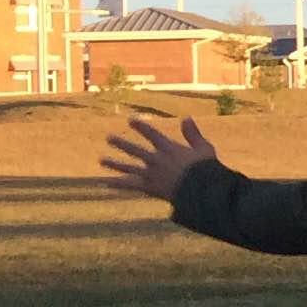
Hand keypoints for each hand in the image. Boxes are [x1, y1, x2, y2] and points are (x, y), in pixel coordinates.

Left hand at [101, 115, 216, 201]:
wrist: (200, 189)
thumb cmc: (205, 168)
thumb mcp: (203, 148)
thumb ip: (193, 133)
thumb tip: (186, 117)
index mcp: (168, 148)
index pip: (151, 134)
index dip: (141, 127)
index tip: (130, 120)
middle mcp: (155, 159)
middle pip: (134, 150)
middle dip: (121, 144)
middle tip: (108, 138)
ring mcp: (150, 174)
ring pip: (128, 168)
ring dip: (114, 164)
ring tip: (101, 160)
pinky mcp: (148, 187)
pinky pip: (130, 186)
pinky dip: (117, 184)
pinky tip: (105, 183)